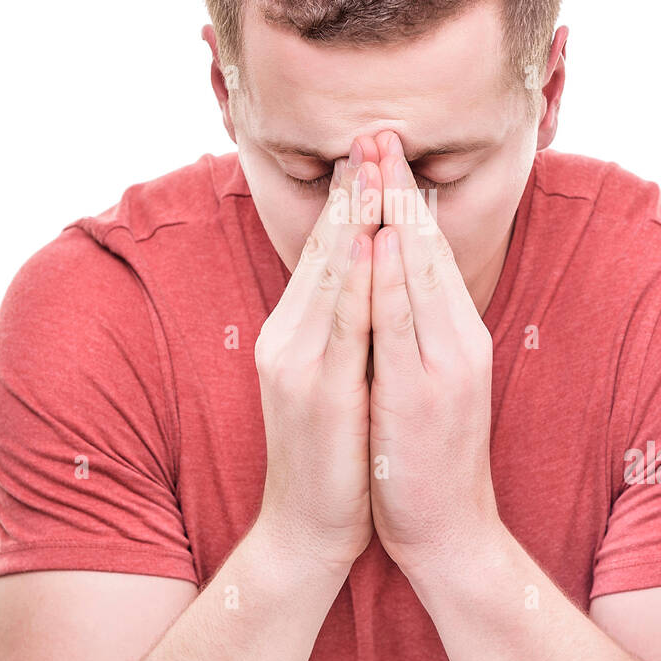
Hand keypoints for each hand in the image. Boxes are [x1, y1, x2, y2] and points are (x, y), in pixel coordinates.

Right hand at [254, 144, 382, 570]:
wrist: (307, 526)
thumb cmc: (331, 452)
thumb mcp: (329, 377)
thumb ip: (339, 325)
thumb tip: (363, 275)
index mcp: (293, 330)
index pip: (323, 250)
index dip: (348, 199)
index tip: (370, 151)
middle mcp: (288, 335)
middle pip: (324, 249)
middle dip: (352, 191)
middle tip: (373, 134)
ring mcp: (298, 361)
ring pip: (330, 274)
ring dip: (353, 216)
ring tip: (372, 165)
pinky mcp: (318, 390)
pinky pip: (342, 324)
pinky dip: (353, 279)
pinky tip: (366, 241)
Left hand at [367, 130, 501, 576]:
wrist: (447, 529)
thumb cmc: (427, 453)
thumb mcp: (428, 379)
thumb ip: (418, 329)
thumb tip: (397, 278)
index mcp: (456, 333)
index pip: (427, 249)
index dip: (403, 195)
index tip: (383, 147)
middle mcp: (457, 338)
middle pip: (425, 246)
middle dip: (398, 185)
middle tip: (380, 128)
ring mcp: (443, 363)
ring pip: (417, 271)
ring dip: (394, 211)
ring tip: (378, 158)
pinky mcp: (422, 391)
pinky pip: (400, 322)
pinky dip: (390, 275)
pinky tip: (380, 237)